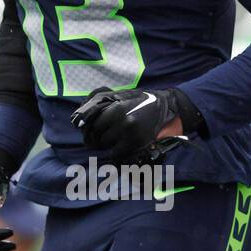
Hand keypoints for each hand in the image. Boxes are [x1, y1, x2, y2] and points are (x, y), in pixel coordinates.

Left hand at [70, 87, 189, 161]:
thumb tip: (82, 113)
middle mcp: (122, 120)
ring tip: (114, 141)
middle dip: (97, 137)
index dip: (90, 128)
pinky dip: (116, 153)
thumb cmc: (143, 100)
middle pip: (97, 135)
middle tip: (101, 138)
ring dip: (107, 145)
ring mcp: (130, 134)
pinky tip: (121, 148)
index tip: (92, 132)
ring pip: (106, 145)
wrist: (169, 108)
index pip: (93, 123)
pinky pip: (116, 154)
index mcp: (116, 107)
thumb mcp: (123, 95)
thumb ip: (103, 101)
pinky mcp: (137, 144)